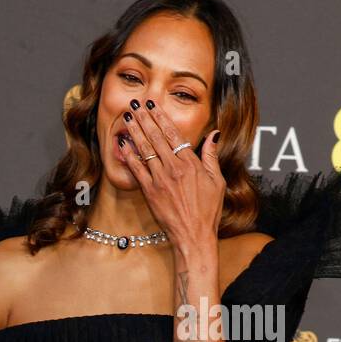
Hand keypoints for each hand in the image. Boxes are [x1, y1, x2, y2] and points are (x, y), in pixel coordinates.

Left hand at [117, 100, 223, 256]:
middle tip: (135, 105)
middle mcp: (174, 169)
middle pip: (157, 138)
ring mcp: (160, 180)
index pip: (174, 134)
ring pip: (145, 150)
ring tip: (128, 118)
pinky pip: (137, 170)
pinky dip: (129, 156)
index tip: (153, 106)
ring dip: (135, 132)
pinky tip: (123, 144)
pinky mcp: (149, 192)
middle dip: (145, 119)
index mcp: (191, 163)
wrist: (193, 235)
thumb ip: (211, 156)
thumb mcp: (217, 180)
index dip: (162, 118)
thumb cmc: (208, 210)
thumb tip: (214, 134)